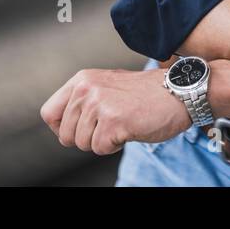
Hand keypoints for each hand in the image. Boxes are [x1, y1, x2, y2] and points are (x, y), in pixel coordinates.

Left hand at [40, 67, 192, 155]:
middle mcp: (87, 88)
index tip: (82, 128)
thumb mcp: (107, 87)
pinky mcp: (113, 121)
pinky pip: (100, 149)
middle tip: (111, 125)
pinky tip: (130, 128)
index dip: (63, 128)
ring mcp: (99, 104)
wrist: (180, 91)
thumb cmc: (146, 94)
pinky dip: (115, 146)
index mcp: (82, 79)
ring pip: (82, 144)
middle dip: (87, 139)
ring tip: (123, 123)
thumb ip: (84, 99)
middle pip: (65, 135)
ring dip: (103, 141)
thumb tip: (60, 125)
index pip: (49, 114)